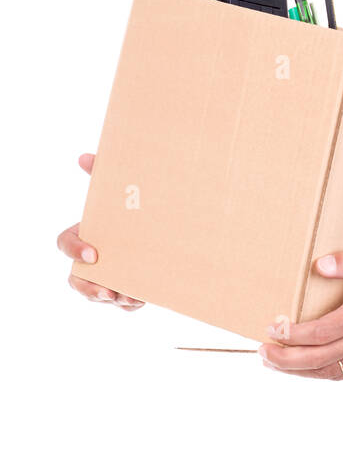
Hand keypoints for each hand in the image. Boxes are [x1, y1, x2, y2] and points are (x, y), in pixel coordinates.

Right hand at [57, 153, 144, 309]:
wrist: (159, 229)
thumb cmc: (129, 210)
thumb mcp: (116, 193)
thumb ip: (100, 175)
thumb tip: (84, 157)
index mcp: (82, 235)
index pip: (65, 244)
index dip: (74, 250)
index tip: (93, 254)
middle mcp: (89, 260)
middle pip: (76, 280)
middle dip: (90, 289)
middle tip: (109, 292)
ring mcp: (103, 276)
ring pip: (98, 295)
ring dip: (112, 299)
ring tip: (130, 298)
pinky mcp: (122, 290)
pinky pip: (120, 304)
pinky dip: (129, 304)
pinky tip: (140, 299)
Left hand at [258, 248, 342, 380]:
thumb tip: (319, 266)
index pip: (320, 332)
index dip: (292, 334)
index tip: (273, 328)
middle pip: (317, 358)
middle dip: (285, 359)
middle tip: (263, 352)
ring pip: (326, 372)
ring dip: (296, 370)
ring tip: (273, 362)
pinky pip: (340, 376)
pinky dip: (316, 375)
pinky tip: (300, 368)